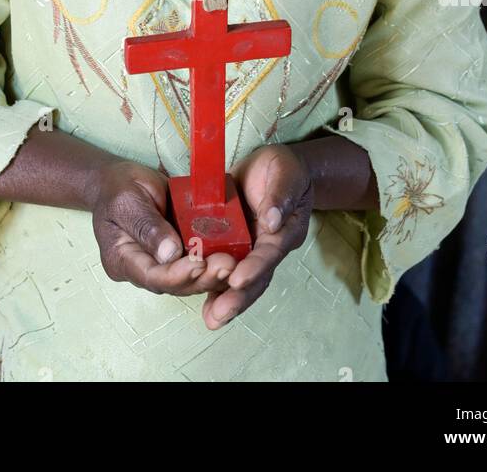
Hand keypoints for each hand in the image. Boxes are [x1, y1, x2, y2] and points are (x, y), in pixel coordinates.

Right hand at [91, 160, 235, 297]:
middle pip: (173, 283)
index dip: (177, 274)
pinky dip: (212, 263)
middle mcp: (142, 269)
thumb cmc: (117, 188)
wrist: (118, 180)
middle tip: (227, 266)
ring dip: (211, 274)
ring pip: (188, 279)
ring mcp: (159, 264)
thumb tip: (170, 253)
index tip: (199, 263)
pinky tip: (233, 257)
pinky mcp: (175, 254)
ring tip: (233, 264)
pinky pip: (195, 263)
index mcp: (122, 260)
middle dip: (202, 278)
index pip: (151, 275)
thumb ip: (147, 226)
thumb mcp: (127, 201)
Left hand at [201, 144, 313, 330]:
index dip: (255, 267)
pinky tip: (200, 301)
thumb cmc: (284, 170)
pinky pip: (222, 266)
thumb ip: (280, 195)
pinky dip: (211, 283)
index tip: (238, 279)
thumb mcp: (286, 174)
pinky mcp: (232, 244)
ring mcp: (250, 248)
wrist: (272, 167)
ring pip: (239, 279)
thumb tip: (272, 221)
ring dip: (224, 299)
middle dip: (238, 298)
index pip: (270, 252)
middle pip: (256, 278)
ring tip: (210, 319)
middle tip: (219, 315)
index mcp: (286, 231)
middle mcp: (268, 247)